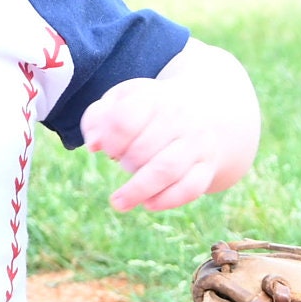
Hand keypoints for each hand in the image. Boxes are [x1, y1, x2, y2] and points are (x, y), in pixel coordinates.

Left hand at [78, 75, 230, 211]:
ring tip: (119, 202)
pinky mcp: (206, 166)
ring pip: (166, 171)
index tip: (110, 147)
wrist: (200, 108)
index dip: (110, 141)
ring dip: (138, 191)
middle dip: (125, 163)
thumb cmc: (147, 109)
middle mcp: (179, 118)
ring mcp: (197, 142)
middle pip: (142, 151)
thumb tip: (94, 145)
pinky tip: (148, 203)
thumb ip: (96, 118)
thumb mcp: (120, 101)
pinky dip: (165, 200)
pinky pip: (190, 189)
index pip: (123, 121)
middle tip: (123, 162)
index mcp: (153, 98)